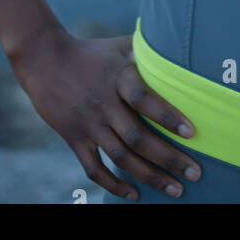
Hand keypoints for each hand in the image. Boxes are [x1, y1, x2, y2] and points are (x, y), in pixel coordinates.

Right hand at [9, 25, 201, 199]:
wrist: (43, 61)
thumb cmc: (91, 52)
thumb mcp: (119, 45)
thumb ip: (147, 49)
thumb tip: (178, 44)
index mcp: (118, 78)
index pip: (144, 99)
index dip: (167, 116)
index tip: (191, 132)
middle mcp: (104, 104)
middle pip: (138, 137)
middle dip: (168, 158)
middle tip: (195, 172)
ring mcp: (88, 124)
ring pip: (121, 158)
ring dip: (150, 176)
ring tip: (176, 189)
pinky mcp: (74, 139)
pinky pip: (94, 168)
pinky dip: (113, 185)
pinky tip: (134, 195)